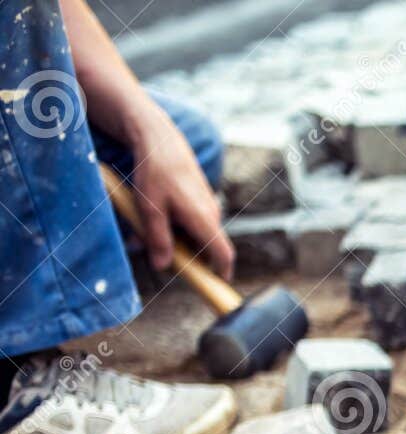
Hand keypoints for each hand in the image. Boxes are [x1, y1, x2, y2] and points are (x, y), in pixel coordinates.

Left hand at [126, 101, 234, 280]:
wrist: (158, 138)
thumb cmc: (154, 171)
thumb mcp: (149, 207)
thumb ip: (157, 239)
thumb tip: (163, 266)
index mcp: (203, 219)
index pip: (223, 254)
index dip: (222, 273)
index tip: (216, 285)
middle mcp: (210, 214)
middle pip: (204, 248)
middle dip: (184, 256)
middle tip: (157, 254)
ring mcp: (205, 205)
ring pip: (194, 233)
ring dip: (174, 239)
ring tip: (144, 230)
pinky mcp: (197, 197)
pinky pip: (189, 220)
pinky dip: (173, 224)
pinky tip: (151, 215)